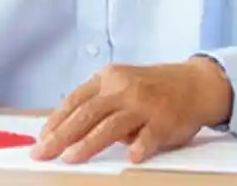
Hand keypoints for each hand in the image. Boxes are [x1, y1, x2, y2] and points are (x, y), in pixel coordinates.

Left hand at [31, 59, 232, 164]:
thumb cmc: (152, 88)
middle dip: (61, 136)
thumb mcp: (121, 84)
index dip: (55, 121)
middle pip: (87, 114)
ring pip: (111, 126)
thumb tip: (63, 128)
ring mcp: (145, 104)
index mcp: (109, 78)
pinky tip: (130, 158)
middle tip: (43, 153)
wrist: (195, 83)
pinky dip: (139, 146)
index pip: (75, 100)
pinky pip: (149, 136)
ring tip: (70, 158)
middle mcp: (124, 89)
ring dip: (88, 144)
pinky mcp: (165, 120)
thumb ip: (97, 101)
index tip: (40, 139)